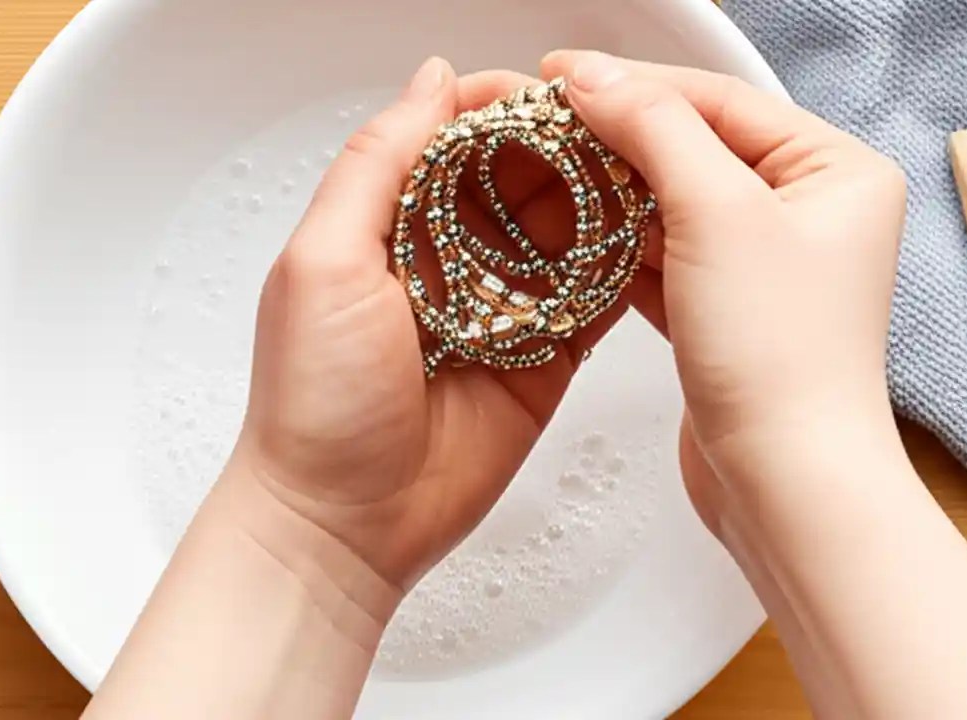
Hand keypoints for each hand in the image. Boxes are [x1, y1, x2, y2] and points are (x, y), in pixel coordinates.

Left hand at [231, 58, 624, 590]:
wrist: (342, 524)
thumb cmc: (313, 401)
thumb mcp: (324, 262)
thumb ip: (379, 165)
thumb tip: (434, 79)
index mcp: (395, 221)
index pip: (462, 134)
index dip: (510, 107)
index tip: (554, 98)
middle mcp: (454, 256)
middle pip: (527, 176)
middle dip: (573, 148)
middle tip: (620, 135)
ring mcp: (503, 307)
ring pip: (569, 232)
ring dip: (608, 201)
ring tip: (650, 177)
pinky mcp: (544, 359)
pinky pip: (594, 302)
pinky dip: (625, 271)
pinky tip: (653, 242)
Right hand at [542, 52, 906, 533]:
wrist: (785, 483)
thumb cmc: (781, 357)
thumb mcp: (718, 213)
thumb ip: (654, 129)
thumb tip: (594, 76)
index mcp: (836, 170)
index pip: (720, 100)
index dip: (636, 84)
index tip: (561, 75)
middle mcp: (808, 213)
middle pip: (694, 147)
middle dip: (619, 139)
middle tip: (545, 124)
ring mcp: (765, 266)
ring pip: (673, 205)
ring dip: (613, 194)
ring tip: (548, 173)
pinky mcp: (726, 312)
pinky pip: (664, 259)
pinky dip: (620, 249)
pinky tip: (576, 235)